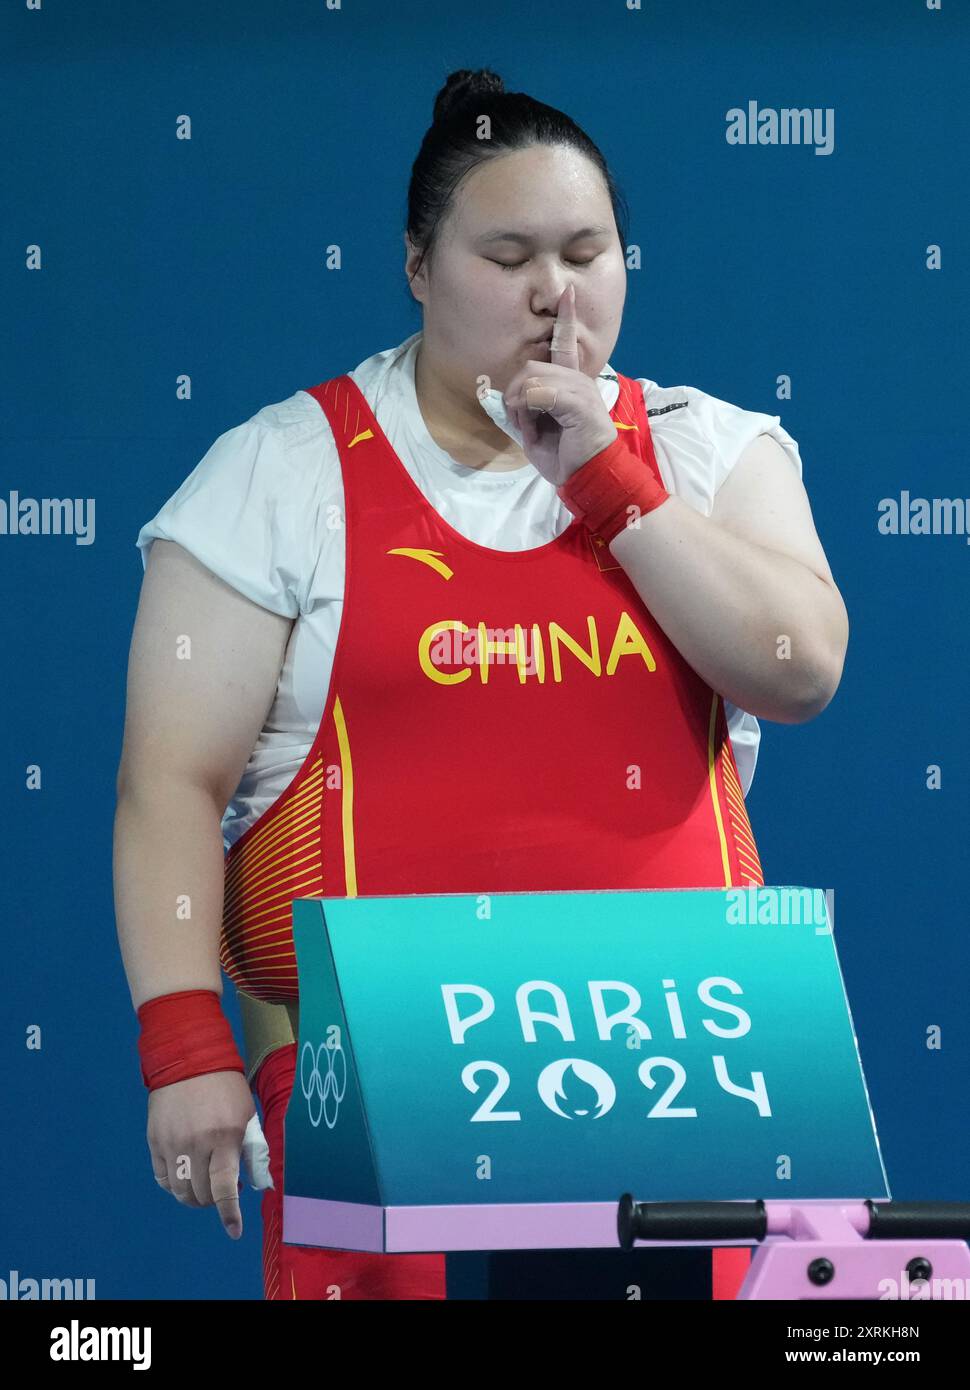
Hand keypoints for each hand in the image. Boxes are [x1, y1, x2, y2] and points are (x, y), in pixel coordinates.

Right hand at [147, 1069, 256, 1239]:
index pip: (224, 1188)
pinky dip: (175, 1185)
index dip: (229, 1214)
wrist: (188, 1058)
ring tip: (205, 1183)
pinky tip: (187, 1176)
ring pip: (180, 1191)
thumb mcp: (248, 1115)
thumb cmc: (226, 1088)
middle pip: (201, 1194)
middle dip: (215, 1200)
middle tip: (223, 1188)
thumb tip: (261, 1186)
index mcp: (224, 1136)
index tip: (234, 1230)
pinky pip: (162, 1178)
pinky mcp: (154, 1141)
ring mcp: (171, 1143)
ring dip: (195, 1196)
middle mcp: (195, 1143)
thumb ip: (254, 1152)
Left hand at [502, 283, 617, 486]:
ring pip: (534, 378)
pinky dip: (531, 410)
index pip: (566, 344)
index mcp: (570, 383)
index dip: (566, 318)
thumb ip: (525, 406)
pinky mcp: (580, 403)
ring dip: (522, 406)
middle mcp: (577, 380)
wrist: (588, 476)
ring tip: (530, 427)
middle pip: (532, 366)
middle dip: (516, 393)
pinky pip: (543, 394)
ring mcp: (581, 390)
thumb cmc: (565, 455)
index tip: (568, 292)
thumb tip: (509, 395)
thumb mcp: (537, 428)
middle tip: (520, 419)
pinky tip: (537, 427)